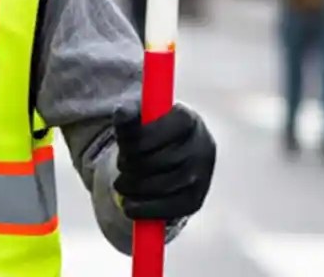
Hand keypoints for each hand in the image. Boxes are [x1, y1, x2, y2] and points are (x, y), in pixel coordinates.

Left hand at [112, 102, 215, 221]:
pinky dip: (145, 210)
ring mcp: (203, 175)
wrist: (168, 153)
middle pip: (162, 160)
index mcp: (187, 119)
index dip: (138, 140)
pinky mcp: (196, 200)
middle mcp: (202, 146)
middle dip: (133, 165)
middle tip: (120, 166)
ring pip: (164, 186)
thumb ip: (127, 115)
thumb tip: (121, 113)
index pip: (163, 129)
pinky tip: (129, 206)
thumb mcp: (135, 118)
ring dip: (135, 187)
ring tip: (121, 184)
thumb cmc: (148, 132)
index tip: (122, 144)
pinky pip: (170, 210)